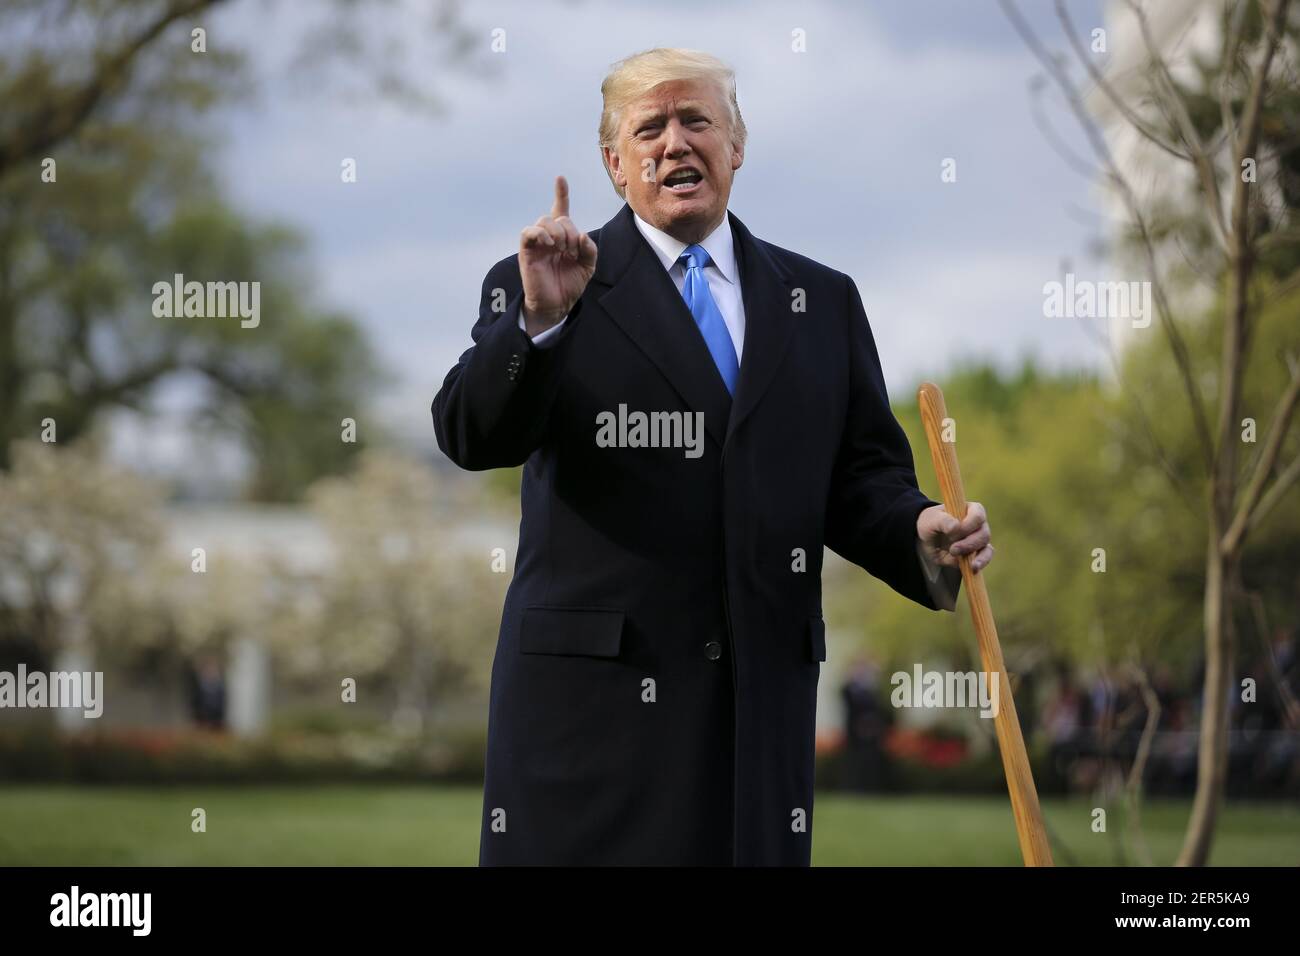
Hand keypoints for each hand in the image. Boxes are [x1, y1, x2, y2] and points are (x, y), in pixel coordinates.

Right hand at [519, 175, 597, 334]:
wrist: (557, 305)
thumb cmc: (570, 284)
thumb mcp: (588, 266)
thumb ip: (590, 249)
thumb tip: (582, 235)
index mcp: (564, 237)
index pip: (560, 210)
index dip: (561, 194)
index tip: (560, 178)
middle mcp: (549, 237)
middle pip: (559, 218)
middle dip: (570, 232)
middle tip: (572, 251)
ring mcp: (537, 243)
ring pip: (544, 221)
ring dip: (558, 233)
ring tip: (562, 250)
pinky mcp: (527, 251)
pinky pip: (528, 232)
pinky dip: (540, 233)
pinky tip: (549, 244)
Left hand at [917, 501, 992, 571]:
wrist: (926, 540)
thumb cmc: (931, 524)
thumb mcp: (931, 519)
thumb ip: (943, 521)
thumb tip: (956, 526)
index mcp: (970, 510)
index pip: (978, 515)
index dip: (970, 524)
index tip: (956, 530)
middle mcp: (978, 525)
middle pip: (983, 534)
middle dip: (969, 544)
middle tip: (953, 549)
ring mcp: (979, 541)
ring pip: (986, 549)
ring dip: (978, 557)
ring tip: (969, 564)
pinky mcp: (976, 555)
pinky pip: (984, 559)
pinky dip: (980, 564)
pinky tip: (973, 568)